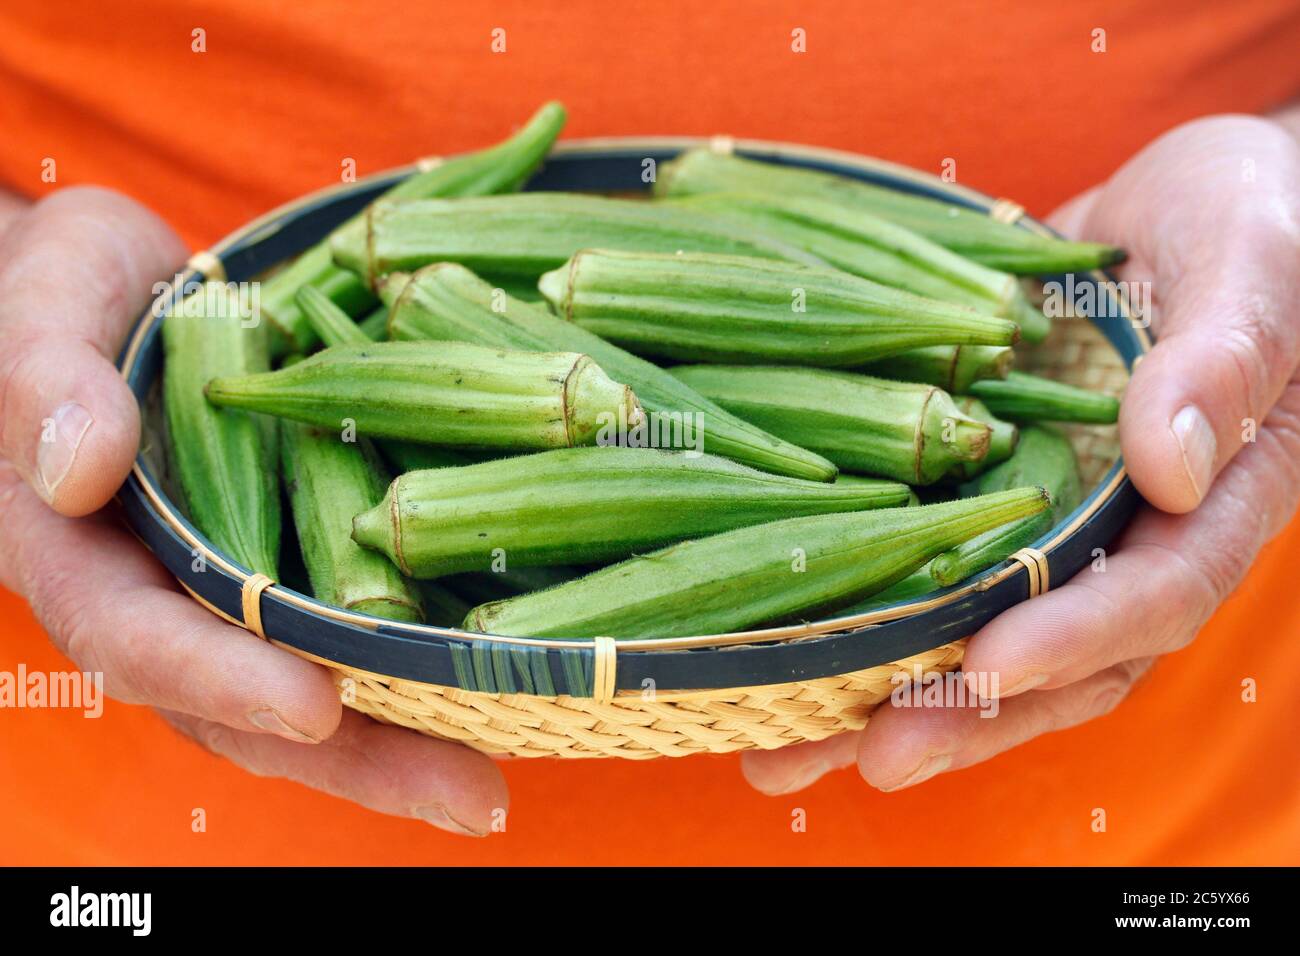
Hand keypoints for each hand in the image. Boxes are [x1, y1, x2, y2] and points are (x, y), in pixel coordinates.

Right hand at [0, 187, 506, 833]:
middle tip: (469, 798)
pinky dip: (424, 656)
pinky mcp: (307, 554)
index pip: (138, 638)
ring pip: (319, 681)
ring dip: (409, 737)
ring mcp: (246, 584)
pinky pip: (360, 618)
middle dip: (357, 757)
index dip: (222, 679)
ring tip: (499, 780)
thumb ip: (44, 381)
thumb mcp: (40, 312)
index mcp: (84, 559)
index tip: (313, 706)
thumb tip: (78, 468)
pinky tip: (507, 678)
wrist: (124, 292)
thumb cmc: (60, 298)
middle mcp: (171, 596)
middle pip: (249, 707)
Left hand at [743, 115, 1299, 794]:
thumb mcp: (1249, 262)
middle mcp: (1132, 539)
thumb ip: (1223, 358)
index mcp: (1218, 502)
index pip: (1156, 593)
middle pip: (1060, 660)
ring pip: (984, 639)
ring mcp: (1055, 529)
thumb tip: (1174, 465)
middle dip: (969, 713)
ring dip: (894, 702)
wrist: (1182, 208)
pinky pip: (931, 573)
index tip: (991, 660)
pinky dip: (867, 623)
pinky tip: (782, 662)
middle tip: (876, 756)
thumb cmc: (1246, 219)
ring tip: (789, 755)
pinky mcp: (988, 503)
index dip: (1075, 634)